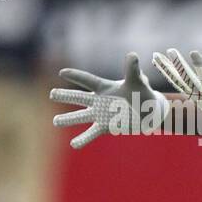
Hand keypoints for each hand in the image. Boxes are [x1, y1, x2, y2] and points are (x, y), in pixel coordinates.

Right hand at [49, 52, 169, 149]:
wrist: (149, 110)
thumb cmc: (142, 93)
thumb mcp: (138, 81)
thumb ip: (132, 70)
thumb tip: (133, 56)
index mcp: (105, 87)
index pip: (88, 80)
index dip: (76, 76)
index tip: (62, 72)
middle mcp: (99, 100)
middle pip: (79, 97)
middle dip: (66, 96)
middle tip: (52, 94)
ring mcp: (100, 114)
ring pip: (81, 116)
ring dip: (69, 119)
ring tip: (55, 122)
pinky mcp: (106, 126)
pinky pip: (92, 133)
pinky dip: (83, 139)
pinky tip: (73, 145)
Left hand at [153, 49, 201, 124]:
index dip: (200, 66)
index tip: (193, 53)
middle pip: (188, 80)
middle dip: (179, 65)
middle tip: (171, 51)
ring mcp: (193, 95)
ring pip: (178, 80)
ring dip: (166, 68)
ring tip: (156, 55)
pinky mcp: (187, 93)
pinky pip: (174, 81)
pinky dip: (166, 71)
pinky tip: (158, 61)